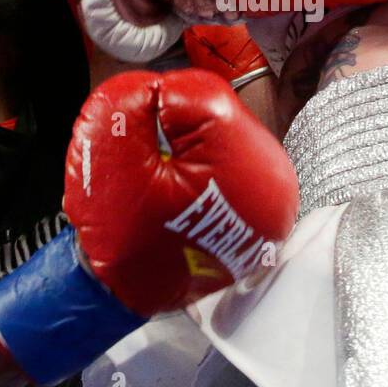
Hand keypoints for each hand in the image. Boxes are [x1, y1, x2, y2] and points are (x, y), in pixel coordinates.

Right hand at [64, 68, 298, 314]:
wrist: (126, 300)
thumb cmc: (124, 239)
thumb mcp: (111, 161)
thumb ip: (127, 106)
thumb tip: (153, 86)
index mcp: (247, 163)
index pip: (196, 94)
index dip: (150, 108)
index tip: (131, 138)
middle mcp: (276, 178)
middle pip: (212, 114)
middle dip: (170, 130)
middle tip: (143, 166)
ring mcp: (273, 195)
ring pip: (217, 135)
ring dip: (183, 147)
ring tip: (158, 183)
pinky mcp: (261, 205)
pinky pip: (224, 162)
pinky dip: (195, 166)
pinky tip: (174, 195)